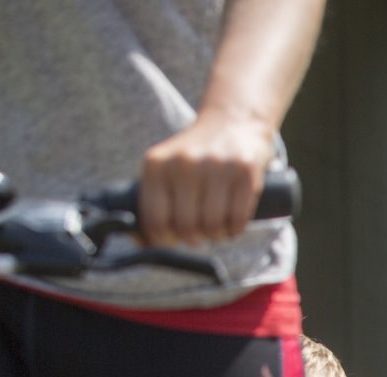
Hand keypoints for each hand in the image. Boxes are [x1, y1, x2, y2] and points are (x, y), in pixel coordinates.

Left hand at [137, 109, 276, 246]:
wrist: (231, 123)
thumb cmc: (195, 158)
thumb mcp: (165, 169)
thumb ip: (152, 201)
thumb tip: (141, 242)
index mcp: (156, 163)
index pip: (155, 219)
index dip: (164, 240)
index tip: (174, 241)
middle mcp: (184, 163)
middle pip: (186, 227)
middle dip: (194, 239)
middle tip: (199, 235)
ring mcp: (216, 166)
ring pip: (213, 226)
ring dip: (216, 236)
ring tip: (217, 229)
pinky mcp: (245, 172)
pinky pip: (238, 219)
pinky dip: (235, 230)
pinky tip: (233, 224)